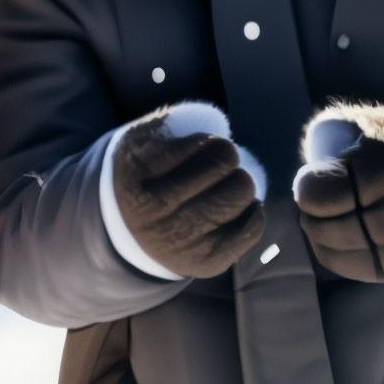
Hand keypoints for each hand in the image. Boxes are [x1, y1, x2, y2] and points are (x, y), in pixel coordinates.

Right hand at [112, 112, 264, 278]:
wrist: (127, 232)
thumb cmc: (143, 175)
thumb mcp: (138, 144)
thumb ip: (165, 125)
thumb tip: (214, 121)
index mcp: (133, 175)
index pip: (188, 147)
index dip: (207, 141)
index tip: (208, 142)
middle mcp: (153, 212)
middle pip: (218, 167)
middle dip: (228, 156)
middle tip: (226, 157)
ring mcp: (178, 240)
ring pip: (237, 198)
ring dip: (243, 183)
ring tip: (235, 180)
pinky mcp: (203, 263)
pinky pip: (248, 231)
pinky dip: (255, 213)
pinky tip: (246, 205)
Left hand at [295, 132, 383, 282]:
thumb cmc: (367, 139)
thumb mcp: (353, 120)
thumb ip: (329, 129)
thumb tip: (311, 162)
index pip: (361, 188)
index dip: (323, 196)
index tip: (302, 193)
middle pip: (370, 227)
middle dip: (323, 225)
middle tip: (304, 213)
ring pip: (373, 251)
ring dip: (328, 243)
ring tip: (310, 225)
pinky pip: (372, 268)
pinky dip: (338, 260)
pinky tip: (321, 242)